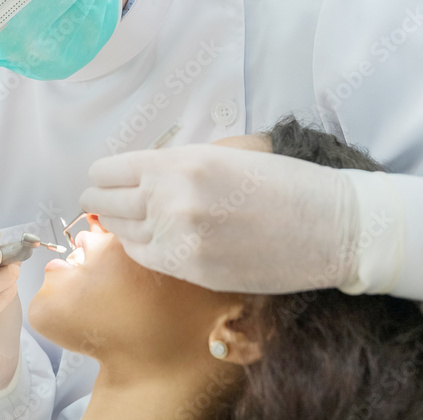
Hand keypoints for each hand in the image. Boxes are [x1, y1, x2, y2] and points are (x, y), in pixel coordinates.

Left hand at [79, 144, 361, 292]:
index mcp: (178, 161)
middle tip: (93, 201)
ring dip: (114, 223)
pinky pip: (143, 255)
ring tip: (111, 217)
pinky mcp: (189, 268)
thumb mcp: (221, 155)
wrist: (329, 227)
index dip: (101, 176)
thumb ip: (174, 165)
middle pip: (106, 201)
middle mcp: (169, 197)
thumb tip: (135, 175)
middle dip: (97, 200)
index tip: (99, 180)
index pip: (110, 170)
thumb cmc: (281, 183)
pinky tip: (138, 238)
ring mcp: (177, 236)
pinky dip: (135, 245)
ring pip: (121, 230)